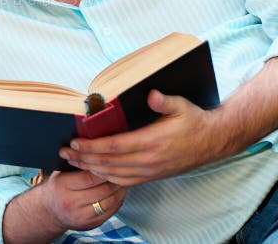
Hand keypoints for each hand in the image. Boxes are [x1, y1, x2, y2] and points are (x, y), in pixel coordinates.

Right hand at [3, 169, 126, 242]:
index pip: (89, 176)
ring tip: (126, 178)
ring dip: (121, 190)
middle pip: (103, 190)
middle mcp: (71, 202)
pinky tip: (121, 191)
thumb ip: (76, 162)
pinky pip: (112, 211)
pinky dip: (119, 200)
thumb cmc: (58, 186)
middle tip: (126, 169)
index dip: (104, 168)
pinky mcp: (91, 225)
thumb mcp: (61, 172)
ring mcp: (82, 216)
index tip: (114, 160)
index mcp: (63, 185)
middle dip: (117, 178)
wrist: (50, 211)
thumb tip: (95, 147)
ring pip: (110, 201)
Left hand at [59, 90, 224, 185]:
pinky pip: (125, 181)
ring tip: (73, 162)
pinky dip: (107, 178)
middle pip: (109, 163)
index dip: (92, 146)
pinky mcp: (153, 175)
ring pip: (114, 174)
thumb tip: (152, 95)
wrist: (213, 141)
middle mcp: (149, 160)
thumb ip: (164, 101)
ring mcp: (151, 170)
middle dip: (83, 158)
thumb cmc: (194, 120)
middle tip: (64, 153)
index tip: (75, 141)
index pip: (114, 146)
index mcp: (152, 142)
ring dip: (91, 168)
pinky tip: (96, 171)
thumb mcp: (181, 106)